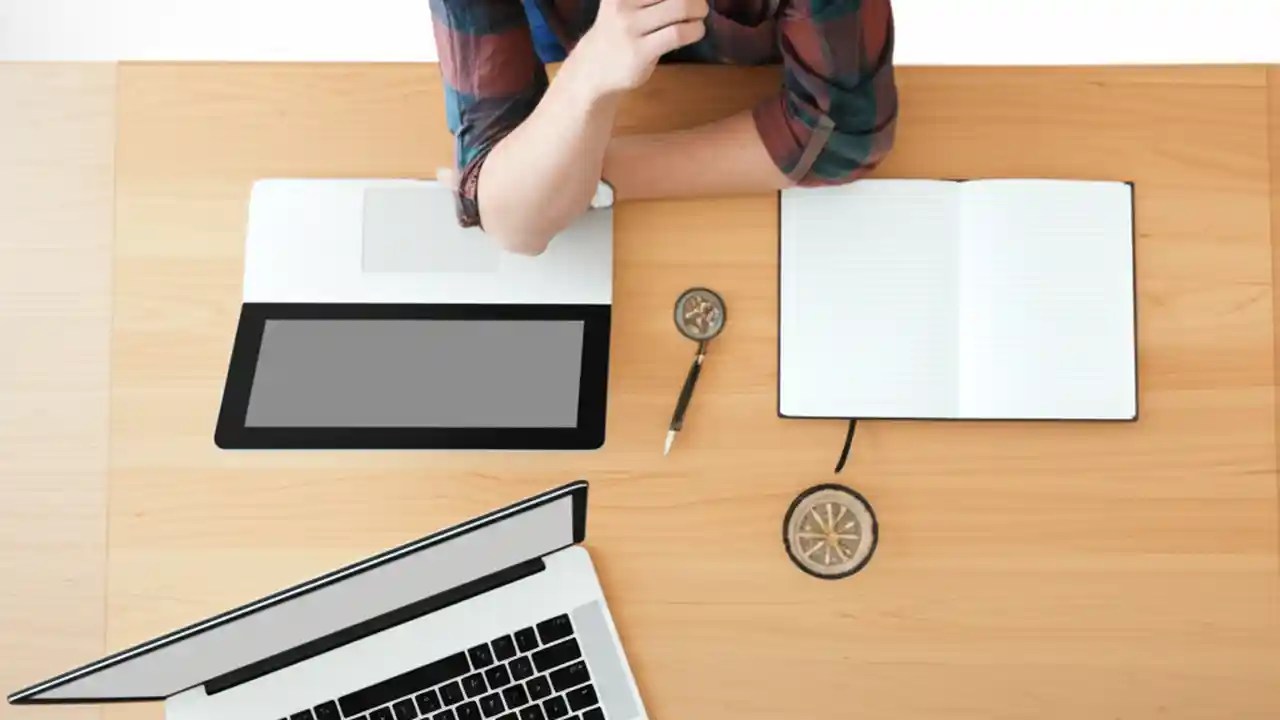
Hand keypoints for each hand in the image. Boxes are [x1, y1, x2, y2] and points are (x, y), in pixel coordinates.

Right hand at [574, 0, 707, 97]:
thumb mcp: (625, 3)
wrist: (591, 67)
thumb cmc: (616, 31)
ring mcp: (630, 28)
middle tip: (699, 6)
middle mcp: (622, 3)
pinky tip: (695, 32)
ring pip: (680, 8)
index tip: (685, 0)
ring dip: (698, 12)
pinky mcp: (640, 51)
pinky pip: (678, 34)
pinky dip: (695, 30)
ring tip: (698, 18)